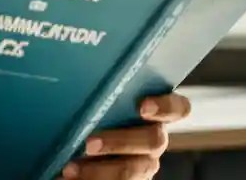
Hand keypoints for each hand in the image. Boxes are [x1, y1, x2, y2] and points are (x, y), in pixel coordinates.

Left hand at [58, 92, 191, 178]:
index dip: (166, 106)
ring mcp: (143, 165)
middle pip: (154, 140)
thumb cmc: (90, 115)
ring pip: (133, 170)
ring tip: (71, 168)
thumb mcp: (99, 103)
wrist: (81, 147)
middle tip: (89, 143)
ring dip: (100, 170)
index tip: (143, 106)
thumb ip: (103, 95)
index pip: (178, 108)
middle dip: (120, 141)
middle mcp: (153, 139)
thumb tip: (74, 76)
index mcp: (153, 114)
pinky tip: (68, 176)